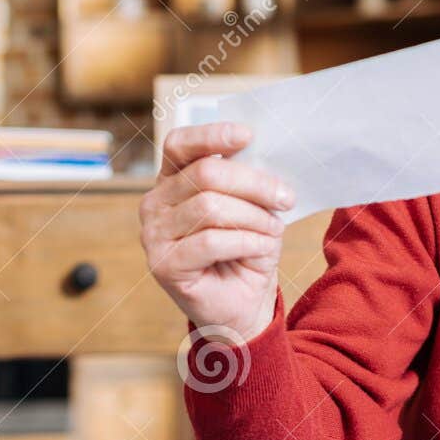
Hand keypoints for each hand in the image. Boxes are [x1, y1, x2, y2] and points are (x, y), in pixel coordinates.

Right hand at [140, 122, 292, 342]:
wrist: (242, 305)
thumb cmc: (246, 251)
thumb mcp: (251, 207)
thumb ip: (246, 180)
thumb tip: (262, 155)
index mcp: (172, 181)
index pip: (180, 144)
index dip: (212, 135)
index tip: (249, 136)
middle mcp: (155, 204)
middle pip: (205, 174)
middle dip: (254, 184)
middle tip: (285, 198)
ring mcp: (154, 235)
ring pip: (210, 206)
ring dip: (253, 217)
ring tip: (272, 230)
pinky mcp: (164, 265)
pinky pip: (211, 240)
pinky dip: (246, 241)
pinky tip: (262, 249)